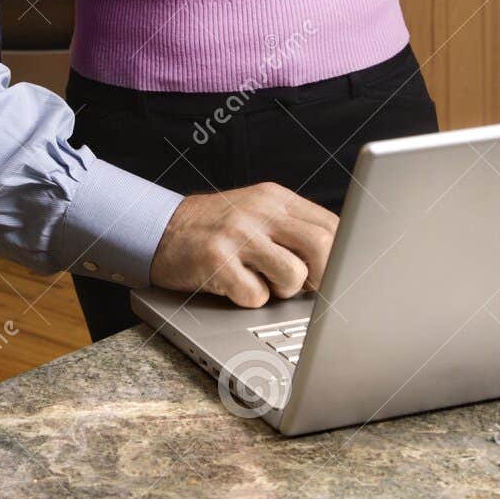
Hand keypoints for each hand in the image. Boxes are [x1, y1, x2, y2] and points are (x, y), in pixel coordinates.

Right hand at [150, 183, 337, 306]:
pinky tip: (234, 286)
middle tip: (305, 289)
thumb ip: (293, 229)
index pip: (331, 226)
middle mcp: (259, 210)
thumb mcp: (257, 214)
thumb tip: (339, 265)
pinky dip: (250, 300)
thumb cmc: (216, 230)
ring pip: (293, 274)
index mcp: (275, 198)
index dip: (340, 257)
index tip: (332, 276)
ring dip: (283, 291)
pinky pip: (255, 295)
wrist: (159, 229)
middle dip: (322, 277)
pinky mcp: (215, 259)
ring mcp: (237, 233)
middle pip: (322, 246)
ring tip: (262, 283)